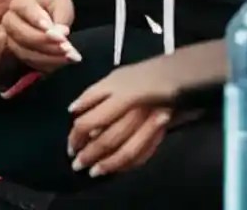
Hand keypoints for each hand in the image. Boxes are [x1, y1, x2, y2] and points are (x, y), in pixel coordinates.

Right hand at [1, 0, 81, 72]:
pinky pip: (31, 63)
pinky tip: (63, 61)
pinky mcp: (18, 55)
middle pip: (23, 34)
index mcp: (19, 3)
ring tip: (69, 56)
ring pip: (26, 52)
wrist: (50, 21)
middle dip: (46, 43)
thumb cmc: (54, 8)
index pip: (26, 10)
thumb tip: (61, 33)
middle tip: (66, 47)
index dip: (40, 20)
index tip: (54, 30)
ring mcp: (11, 40)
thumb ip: (62, 15)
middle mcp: (10, 22)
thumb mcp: (62, 4)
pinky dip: (48, 64)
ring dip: (49, 57)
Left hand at [66, 58, 180, 175]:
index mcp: (119, 96)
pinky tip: (115, 168)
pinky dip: (128, 165)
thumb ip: (91, 95)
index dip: (76, 137)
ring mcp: (151, 125)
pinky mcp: (162, 134)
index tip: (70, 148)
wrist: (176, 75)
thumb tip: (72, 111)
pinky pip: (144, 155)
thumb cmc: (139, 76)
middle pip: (108, 139)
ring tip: (94, 172)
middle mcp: (135, 111)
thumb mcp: (112, 78)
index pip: (90, 121)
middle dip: (90, 155)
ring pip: (128, 152)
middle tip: (77, 165)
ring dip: (108, 165)